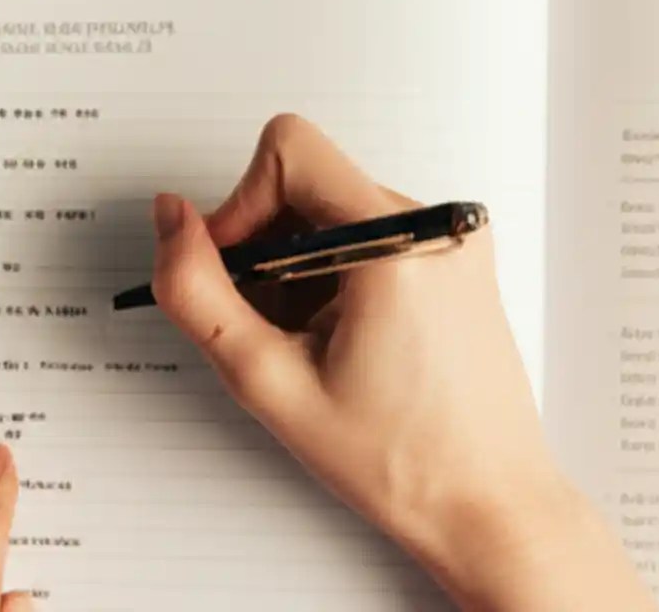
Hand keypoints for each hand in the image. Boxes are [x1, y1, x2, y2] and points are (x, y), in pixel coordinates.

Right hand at [150, 114, 653, 610]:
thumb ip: (198, 292)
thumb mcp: (267, 381)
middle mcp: (438, 223)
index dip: (238, 204)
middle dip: (265, 246)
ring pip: (333, 209)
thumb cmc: (397, 460)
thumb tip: (170, 217)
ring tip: (312, 344)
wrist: (488, 506)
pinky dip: (332, 275)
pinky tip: (341, 340)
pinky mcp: (455, 258)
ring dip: (297, 268)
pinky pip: (369, 234)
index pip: (289, 151)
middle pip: (308, 180)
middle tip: (268, 327)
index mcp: (399, 242)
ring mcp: (453, 239)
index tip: (234, 271)